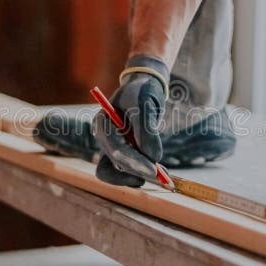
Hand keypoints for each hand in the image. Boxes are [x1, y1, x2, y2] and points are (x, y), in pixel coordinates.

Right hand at [92, 55, 168, 187]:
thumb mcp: (144, 104)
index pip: (116, 150)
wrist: (144, 88)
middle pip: (117, 164)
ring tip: (162, 174)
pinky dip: (140, 173)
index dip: (135, 162)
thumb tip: (154, 157)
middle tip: (163, 177)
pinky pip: (125, 171)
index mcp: (102, 124)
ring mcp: (111, 146)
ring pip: (119, 171)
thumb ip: (147, 130)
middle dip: (140, 171)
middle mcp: (103, 138)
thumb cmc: (142, 92)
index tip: (154, 170)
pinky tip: (156, 171)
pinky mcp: (121, 152)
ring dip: (139, 175)